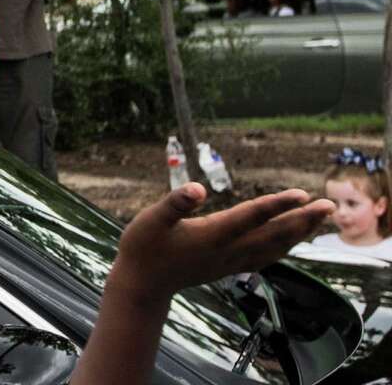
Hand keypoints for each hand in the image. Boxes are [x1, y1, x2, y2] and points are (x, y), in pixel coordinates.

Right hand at [111, 184, 333, 305]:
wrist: (143, 284)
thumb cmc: (143, 247)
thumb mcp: (151, 219)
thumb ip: (175, 203)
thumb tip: (197, 188)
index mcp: (212, 235)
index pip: (252, 217)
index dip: (277, 205)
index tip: (302, 194)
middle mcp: (227, 250)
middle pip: (273, 234)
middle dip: (302, 220)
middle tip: (329, 205)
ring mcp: (230, 262)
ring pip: (273, 247)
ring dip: (299, 233)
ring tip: (319, 219)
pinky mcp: (228, 267)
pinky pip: (265, 257)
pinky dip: (284, 247)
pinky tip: (292, 241)